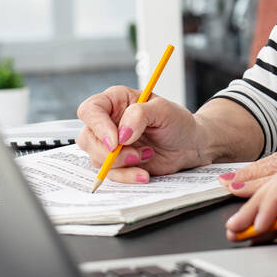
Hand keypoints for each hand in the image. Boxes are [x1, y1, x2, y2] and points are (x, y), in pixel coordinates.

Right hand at [75, 86, 204, 183]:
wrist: (189, 145)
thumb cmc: (177, 122)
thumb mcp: (164, 110)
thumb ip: (140, 115)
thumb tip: (122, 133)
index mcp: (116, 101)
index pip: (90, 110)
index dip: (98, 126)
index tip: (116, 141)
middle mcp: (109, 121)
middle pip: (87, 138)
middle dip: (109, 152)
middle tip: (136, 154)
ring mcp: (111, 143)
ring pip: (96, 158)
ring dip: (122, 164)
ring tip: (147, 155)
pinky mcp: (117, 162)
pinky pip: (110, 173)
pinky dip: (127, 176)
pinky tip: (144, 173)